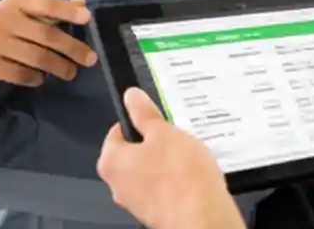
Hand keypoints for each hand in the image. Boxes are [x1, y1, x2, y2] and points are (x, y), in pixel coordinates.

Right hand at [0, 0, 97, 95]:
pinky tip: (41, 78)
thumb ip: (49, 10)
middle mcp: (4, 20)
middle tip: (90, 59)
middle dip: (72, 48)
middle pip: (46, 35)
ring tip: (71, 72)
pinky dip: (36, 78)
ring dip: (59, 67)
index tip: (88, 18)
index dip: (67, 10)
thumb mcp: (18, 12)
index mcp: (15, 3)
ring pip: (36, 57)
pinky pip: (21, 74)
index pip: (45, 4)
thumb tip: (82, 3)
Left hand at [98, 88, 243, 228]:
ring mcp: (136, 202)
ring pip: (150, 171)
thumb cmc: (181, 177)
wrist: (202, 217)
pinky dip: (176, 181)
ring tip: (188, 158)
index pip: (118, 131)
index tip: (156, 119)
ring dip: (167, 163)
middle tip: (175, 138)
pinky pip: (163, 188)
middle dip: (155, 143)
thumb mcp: (164, 132)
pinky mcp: (156, 212)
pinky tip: (192, 177)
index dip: (139, 121)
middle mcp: (118, 185)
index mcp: (111, 161)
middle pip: (134, 152)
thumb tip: (132, 97)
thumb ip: (144, 113)